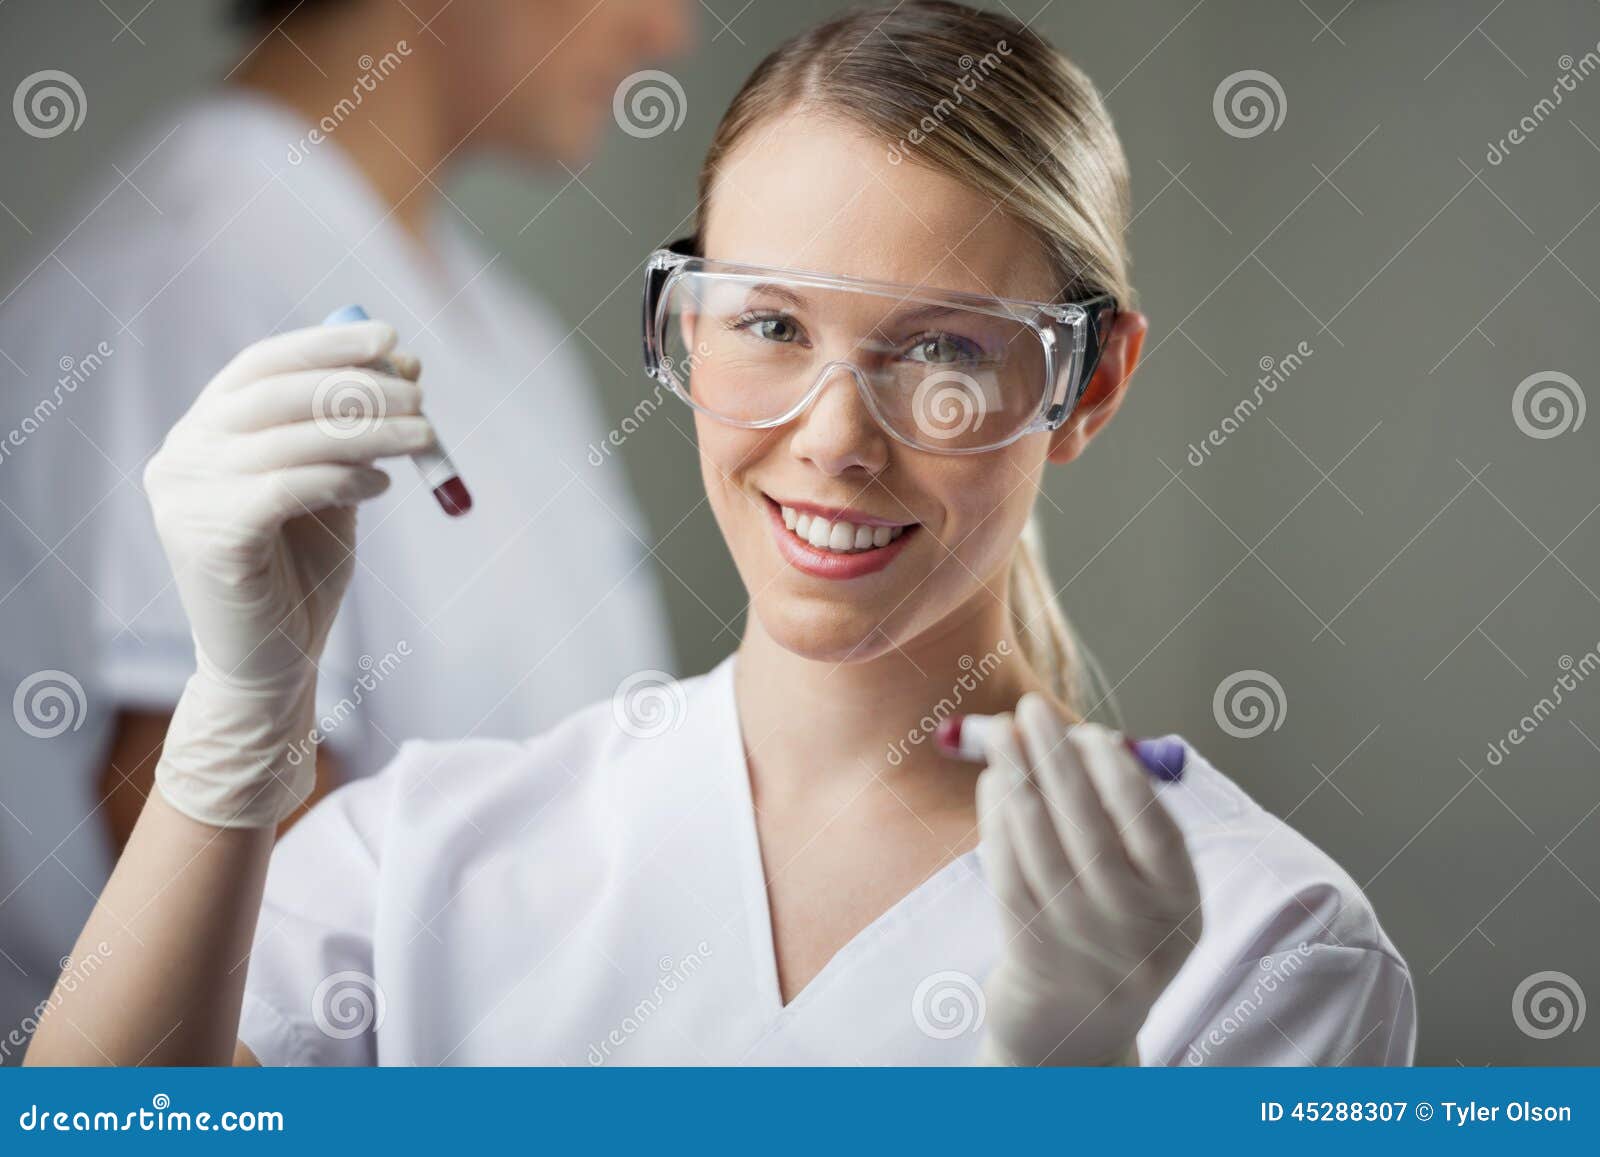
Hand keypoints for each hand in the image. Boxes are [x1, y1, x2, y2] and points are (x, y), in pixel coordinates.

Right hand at [144, 320, 430, 827]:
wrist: (272, 665)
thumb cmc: (300, 572)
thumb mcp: (331, 484)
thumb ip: (350, 427)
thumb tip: (402, 360)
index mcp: (202, 432)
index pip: (262, 364)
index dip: (328, 344)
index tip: (391, 339)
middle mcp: (180, 455)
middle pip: (278, 393)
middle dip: (359, 387)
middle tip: (422, 396)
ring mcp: (184, 496)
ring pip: (292, 438)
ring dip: (371, 431)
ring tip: (425, 437)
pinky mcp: (208, 537)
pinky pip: (287, 487)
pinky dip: (343, 477)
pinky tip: (380, 487)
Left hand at [975, 694, 1201, 1065]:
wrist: (1073, 1032)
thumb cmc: (1110, 930)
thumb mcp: (1144, 888)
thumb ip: (1124, 821)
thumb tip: (1082, 737)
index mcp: (1181, 906)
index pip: (1154, 829)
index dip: (1119, 775)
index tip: (1090, 731)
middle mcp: (1138, 931)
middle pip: (1090, 828)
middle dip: (1056, 759)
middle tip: (1031, 709)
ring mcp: (1083, 949)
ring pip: (1041, 847)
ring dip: (1017, 780)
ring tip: (999, 735)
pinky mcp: (1030, 955)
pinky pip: (1008, 874)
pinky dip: (996, 822)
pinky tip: (991, 785)